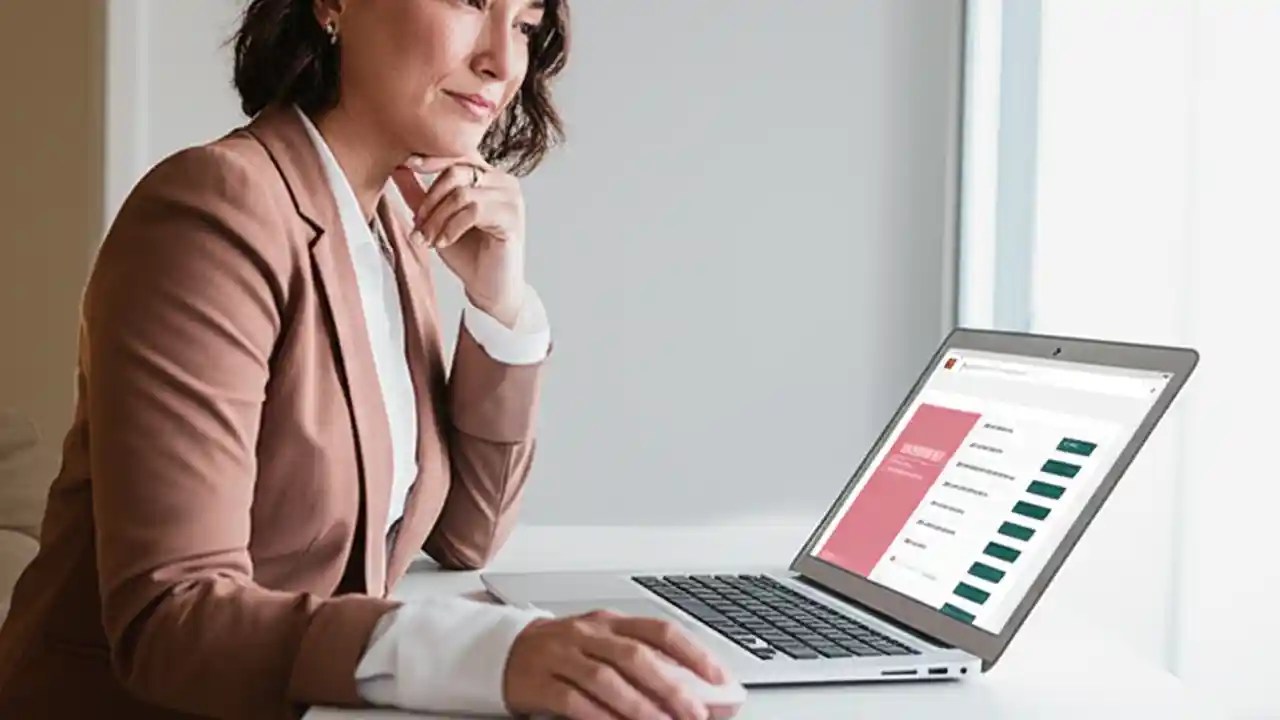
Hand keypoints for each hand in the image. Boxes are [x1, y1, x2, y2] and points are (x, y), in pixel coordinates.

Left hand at [391, 154, 526, 327]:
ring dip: (438, 218)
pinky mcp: (512, 218)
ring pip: (462, 193)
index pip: (459, 153)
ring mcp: (511, 198)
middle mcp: (504, 181)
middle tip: (418, 226)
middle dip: (430, 200)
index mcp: (488, 176)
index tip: (406, 163)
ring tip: (428, 239)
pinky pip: (473, 211)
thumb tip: (398, 166)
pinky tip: (444, 243)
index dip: (432, 157)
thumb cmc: (468, 254)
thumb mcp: (437, 218)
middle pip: (457, 170)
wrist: (489, 288)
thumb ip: (421, 192)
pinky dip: (451, 227)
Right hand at [503, 610, 738, 719]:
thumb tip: (692, 689)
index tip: (718, 678)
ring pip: (605, 678)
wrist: (502, 650)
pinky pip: (571, 700)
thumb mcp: (603, 645)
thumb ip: (642, 661)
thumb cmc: (564, 651)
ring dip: (638, 705)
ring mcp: (561, 655)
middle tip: (693, 712)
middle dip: (669, 686)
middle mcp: (588, 633)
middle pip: (634, 656)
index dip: (692, 653)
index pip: (659, 631)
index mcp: (610, 622)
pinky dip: (597, 716)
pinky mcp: (538, 680)